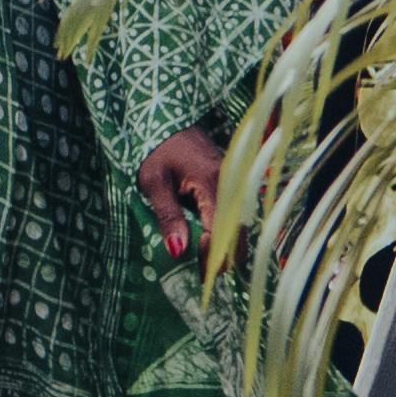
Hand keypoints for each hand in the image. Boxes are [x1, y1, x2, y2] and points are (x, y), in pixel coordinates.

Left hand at [137, 125, 226, 266]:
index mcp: (212, 182)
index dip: (212, 256)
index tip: (198, 273)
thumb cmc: (156, 150)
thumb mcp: (153, 182)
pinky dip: (227, 236)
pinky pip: (238, 218)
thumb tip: (178, 252)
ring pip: (242, 228)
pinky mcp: (236, 187)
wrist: (168, 120)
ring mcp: (238, 185)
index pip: (221, 231)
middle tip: (202, 276)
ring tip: (206, 265)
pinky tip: (211, 245)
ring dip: (227, 249)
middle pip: (239, 234)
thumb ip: (167, 216)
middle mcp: (233, 185)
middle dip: (223, 258)